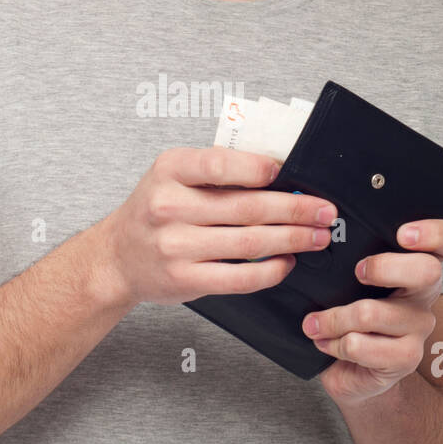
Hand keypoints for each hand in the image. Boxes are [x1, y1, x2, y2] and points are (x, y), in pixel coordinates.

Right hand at [100, 146, 338, 306]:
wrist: (116, 257)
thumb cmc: (155, 210)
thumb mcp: (173, 175)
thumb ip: (217, 170)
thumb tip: (280, 172)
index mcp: (170, 170)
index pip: (221, 164)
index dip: (260, 169)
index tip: (290, 173)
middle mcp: (170, 206)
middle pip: (247, 207)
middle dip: (295, 210)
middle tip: (325, 211)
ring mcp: (176, 246)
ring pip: (249, 243)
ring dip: (292, 240)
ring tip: (317, 237)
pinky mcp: (185, 279)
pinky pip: (239, 278)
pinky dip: (270, 270)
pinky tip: (287, 262)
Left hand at [301, 219, 442, 405]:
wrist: (353, 370)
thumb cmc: (351, 316)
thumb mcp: (351, 282)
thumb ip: (351, 259)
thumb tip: (322, 241)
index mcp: (417, 264)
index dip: (436, 234)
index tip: (403, 234)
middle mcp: (426, 294)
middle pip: (426, 271)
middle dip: (383, 267)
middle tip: (357, 272)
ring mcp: (419, 327)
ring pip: (371, 312)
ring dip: (333, 319)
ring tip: (315, 324)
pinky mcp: (406, 357)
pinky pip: (360, 345)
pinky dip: (333, 343)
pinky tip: (326, 344)